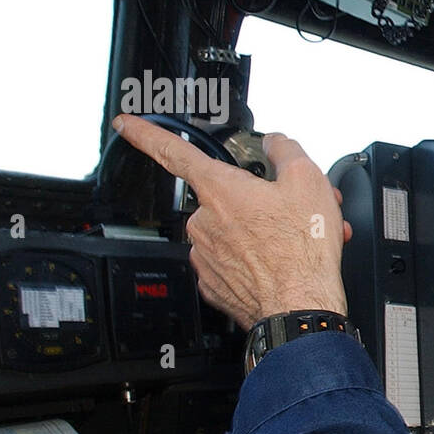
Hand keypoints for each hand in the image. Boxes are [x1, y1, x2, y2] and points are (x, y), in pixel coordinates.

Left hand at [112, 114, 351, 328]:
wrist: (300, 308)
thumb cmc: (301, 251)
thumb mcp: (308, 181)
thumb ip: (286, 151)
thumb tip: (277, 144)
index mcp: (220, 189)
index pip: (174, 152)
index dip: (146, 134)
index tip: (125, 125)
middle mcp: (204, 222)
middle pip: (228, 197)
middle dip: (262, 199)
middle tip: (296, 209)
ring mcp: (206, 255)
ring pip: (235, 230)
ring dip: (265, 230)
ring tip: (298, 240)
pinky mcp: (215, 284)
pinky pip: (233, 261)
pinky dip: (258, 258)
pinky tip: (283, 262)